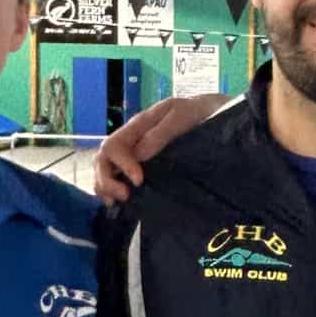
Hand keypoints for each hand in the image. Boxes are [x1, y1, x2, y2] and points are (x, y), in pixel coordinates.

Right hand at [93, 94, 227, 202]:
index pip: (114, 146)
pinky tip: (117, 203)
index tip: (138, 180)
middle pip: (103, 159)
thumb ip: (161, 133)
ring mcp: (133, 153)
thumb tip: (139, 155)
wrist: (212, 113)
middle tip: (125, 196)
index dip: (122, 165)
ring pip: (104, 169)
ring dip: (104, 187)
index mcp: (137, 126)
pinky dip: (110, 190)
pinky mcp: (140, 165)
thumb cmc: (197, 113)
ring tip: (116, 202)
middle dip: (107, 180)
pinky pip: (116, 177)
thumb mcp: (181, 115)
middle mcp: (130, 140)